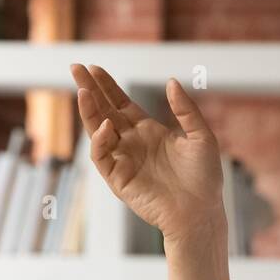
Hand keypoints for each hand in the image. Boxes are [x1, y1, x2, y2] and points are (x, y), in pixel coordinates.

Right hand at [69, 65, 225, 242]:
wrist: (201, 212)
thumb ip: (185, 109)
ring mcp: (123, 160)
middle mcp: (132, 144)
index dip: (107, 86)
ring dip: (89, 111)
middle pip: (104, 111)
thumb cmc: (204, 178)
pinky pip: (102, 156)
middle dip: (89, 90)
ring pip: (97, 131)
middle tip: (75, 68)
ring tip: (83, 91)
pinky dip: (100, 140)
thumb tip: (171, 81)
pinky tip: (106, 126)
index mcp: (149, 132)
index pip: (121, 104)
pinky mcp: (118, 179)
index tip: (94, 68)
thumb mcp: (201, 136)